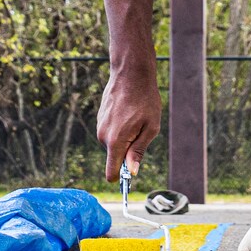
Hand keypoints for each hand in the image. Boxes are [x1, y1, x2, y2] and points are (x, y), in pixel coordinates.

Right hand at [97, 64, 162, 182]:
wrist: (131, 73)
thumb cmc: (145, 99)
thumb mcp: (150, 127)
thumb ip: (139, 151)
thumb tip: (132, 172)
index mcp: (116, 141)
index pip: (111, 172)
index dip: (121, 177)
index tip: (131, 174)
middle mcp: (103, 136)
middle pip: (116, 156)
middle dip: (128, 150)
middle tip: (141, 129)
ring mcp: (100, 125)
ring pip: (114, 143)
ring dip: (125, 136)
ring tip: (135, 117)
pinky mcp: (100, 118)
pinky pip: (111, 131)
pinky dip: (120, 126)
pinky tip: (128, 111)